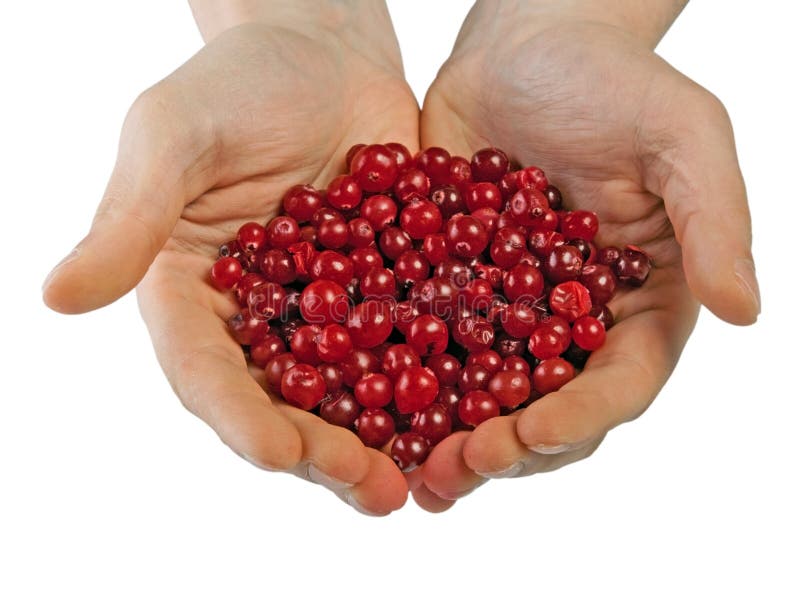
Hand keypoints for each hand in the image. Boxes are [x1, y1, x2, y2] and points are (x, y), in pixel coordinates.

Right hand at [42, 8, 417, 514]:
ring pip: (353, 388)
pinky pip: (412, 340)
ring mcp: (330, 310)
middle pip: (286, 398)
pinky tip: (473, 409)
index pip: (206, 370)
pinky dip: (438, 378)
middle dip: (324, 450)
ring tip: (422, 479)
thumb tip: (57, 297)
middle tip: (372, 491)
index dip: (238, 417)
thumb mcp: (173, 137)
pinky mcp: (389, 289)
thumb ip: (130, 219)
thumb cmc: (235, 82)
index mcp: (195, 295)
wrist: (323, 52)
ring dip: (387, 436)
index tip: (275, 452)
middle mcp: (260, 317)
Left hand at [414, 6, 759, 508]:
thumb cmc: (613, 80)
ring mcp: (505, 311)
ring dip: (449, 437)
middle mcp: (571, 321)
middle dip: (506, 447)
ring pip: (480, 392)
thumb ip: (714, 220)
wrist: (523, 45)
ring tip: (415, 470)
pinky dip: (399, 380)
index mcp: (636, 302)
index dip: (579, 417)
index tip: (531, 434)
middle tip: (459, 470)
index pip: (618, 381)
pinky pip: (425, 342)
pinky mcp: (448, 288)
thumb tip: (745, 311)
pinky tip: (367, 409)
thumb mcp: (681, 136)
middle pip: (546, 405)